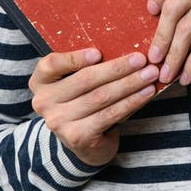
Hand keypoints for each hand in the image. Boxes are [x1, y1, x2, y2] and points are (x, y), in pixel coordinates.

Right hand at [29, 49, 159, 165]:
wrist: (83, 143)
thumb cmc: (83, 100)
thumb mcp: (76, 82)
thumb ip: (88, 66)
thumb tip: (125, 47)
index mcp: (40, 81)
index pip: (52, 64)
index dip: (75, 58)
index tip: (99, 52)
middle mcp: (43, 102)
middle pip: (85, 80)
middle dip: (118, 68)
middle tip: (142, 59)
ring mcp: (58, 121)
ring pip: (101, 97)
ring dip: (130, 84)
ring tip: (150, 75)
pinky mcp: (77, 137)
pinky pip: (110, 115)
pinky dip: (132, 102)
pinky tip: (146, 93)